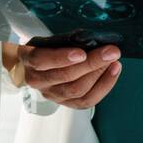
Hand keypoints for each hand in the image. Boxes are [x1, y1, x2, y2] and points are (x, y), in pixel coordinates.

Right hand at [4, 42, 121, 108]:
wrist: (32, 68)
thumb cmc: (42, 49)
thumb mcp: (46, 39)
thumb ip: (63, 40)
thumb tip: (89, 38)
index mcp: (29, 61)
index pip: (42, 60)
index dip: (62, 57)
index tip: (82, 52)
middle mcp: (38, 81)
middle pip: (66, 76)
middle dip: (92, 64)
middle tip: (110, 52)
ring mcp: (51, 95)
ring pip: (78, 91)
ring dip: (100, 75)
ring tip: (113, 61)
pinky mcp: (65, 103)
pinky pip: (86, 101)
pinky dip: (103, 86)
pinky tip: (112, 73)